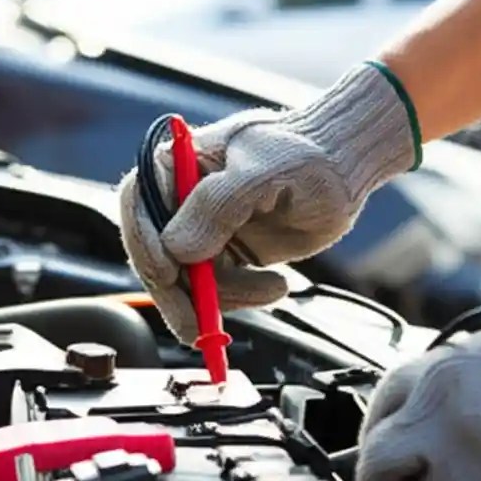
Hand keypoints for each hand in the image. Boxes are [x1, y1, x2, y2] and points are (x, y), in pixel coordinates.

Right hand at [118, 63, 417, 343]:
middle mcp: (180, 199)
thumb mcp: (263, 171)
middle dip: (177, 293)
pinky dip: (238, 300)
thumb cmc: (306, 154)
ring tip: (271, 289)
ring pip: (184, 281)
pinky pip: (213, 292)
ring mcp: (200, 231)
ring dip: (220, 299)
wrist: (343, 169)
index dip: (143, 241)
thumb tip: (177, 250)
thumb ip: (218, 206)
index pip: (137, 204)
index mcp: (178, 163)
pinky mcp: (221, 256)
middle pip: (154, 253)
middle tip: (198, 326)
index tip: (168, 273)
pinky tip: (274, 286)